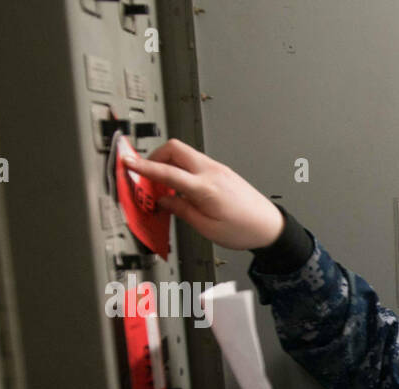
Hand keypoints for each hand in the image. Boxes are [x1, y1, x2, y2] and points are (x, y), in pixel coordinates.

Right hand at [123, 139, 284, 249]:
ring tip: (165, 188)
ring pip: (184, 153)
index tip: (128, 162)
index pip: (167, 172)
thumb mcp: (206, 228)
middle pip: (174, 148)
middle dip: (155, 157)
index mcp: (206, 188)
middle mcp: (212, 172)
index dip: (144, 167)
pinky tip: (182, 188)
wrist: (271, 227)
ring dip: (169, 164)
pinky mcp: (222, 171)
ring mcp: (218, 169)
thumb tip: (163, 201)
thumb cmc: (245, 230)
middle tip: (147, 177)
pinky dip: (182, 169)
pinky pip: (195, 162)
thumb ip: (181, 210)